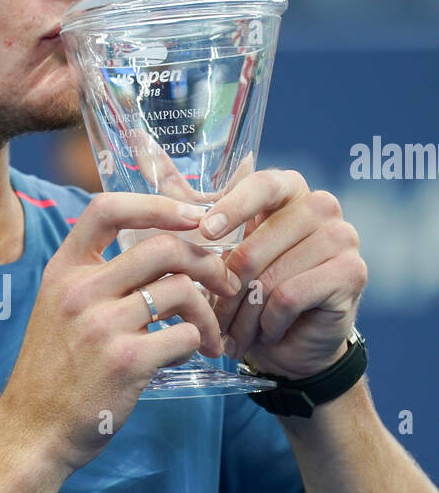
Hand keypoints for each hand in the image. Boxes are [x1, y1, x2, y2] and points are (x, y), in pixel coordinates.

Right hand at [0, 192, 241, 474]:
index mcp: (63, 272)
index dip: (156, 205)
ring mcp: (102, 325)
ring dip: (208, 312)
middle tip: (224, 283)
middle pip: (163, 248)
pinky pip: (185, 335)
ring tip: (209, 335)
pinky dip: (195, 344)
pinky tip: (183, 358)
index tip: (191, 216)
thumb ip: (97, 278)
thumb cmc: (53, 372)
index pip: (107, 209)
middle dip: (207, 262)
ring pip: (182, 291)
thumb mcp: (58, 310)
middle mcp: (80, 291)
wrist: (32, 430)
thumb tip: (161, 251)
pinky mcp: (126, 361)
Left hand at [200, 169, 367, 380]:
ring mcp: (343, 236)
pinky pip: (290, 295)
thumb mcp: (213, 247)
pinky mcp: (352, 272)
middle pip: (256, 242)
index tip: (205, 233)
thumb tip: (140, 144)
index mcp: (288, 190)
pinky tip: (267, 333)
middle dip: (226, 288)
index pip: (261, 184)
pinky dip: (269, 323)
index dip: (231, 207)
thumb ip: (185, 200)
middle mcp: (321, 206)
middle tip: (215, 317)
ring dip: (245, 313)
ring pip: (270, 274)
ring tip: (235, 332)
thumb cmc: (248, 294)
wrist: (289, 348)